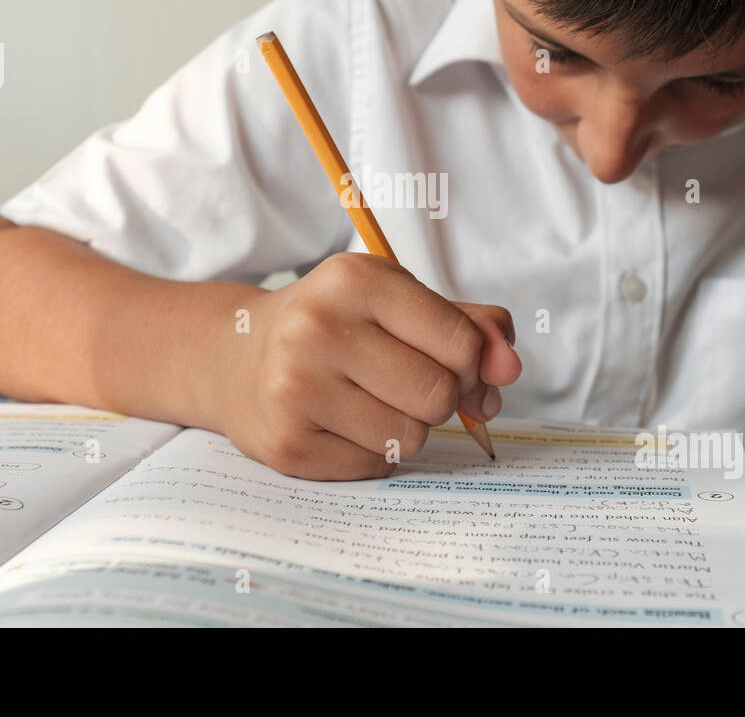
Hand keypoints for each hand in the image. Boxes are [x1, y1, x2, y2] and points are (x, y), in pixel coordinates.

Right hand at [220, 252, 521, 479]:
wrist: (236, 354)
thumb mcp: (398, 301)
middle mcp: (318, 328)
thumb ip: (469, 326)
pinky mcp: (288, 443)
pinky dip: (374, 450)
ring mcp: (296, 388)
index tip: (452, 361)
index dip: (473, 363)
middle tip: (404, 381)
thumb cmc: (335, 324)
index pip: (461, 342)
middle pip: (439, 395)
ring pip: (413, 436)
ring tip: (367, 398)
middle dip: (440, 397)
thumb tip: (508, 369)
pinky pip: (377, 465)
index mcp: (355, 279)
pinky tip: (341, 422)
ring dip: (406, 425)